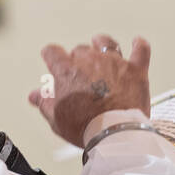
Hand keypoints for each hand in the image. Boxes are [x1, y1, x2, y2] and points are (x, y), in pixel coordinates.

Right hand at [28, 33, 151, 145]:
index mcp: (67, 70)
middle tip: (81, 75)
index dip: (51, 55)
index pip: (53, 52)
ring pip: (106, 43)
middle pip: (80, 50)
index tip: (51, 58)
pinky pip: (140, 50)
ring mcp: (114, 63)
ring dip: (101, 44)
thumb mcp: (57, 118)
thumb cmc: (85, 127)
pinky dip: (138, 45)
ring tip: (100, 47)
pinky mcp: (135, 70)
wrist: (114, 133)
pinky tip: (137, 42)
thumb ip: (45, 102)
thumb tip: (34, 95)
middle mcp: (90, 60)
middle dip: (78, 59)